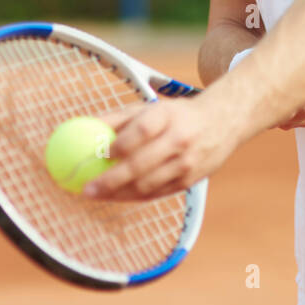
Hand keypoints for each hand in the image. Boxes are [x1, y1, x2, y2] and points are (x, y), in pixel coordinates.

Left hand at [82, 96, 237, 201]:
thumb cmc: (176, 115)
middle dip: (110, 180)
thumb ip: (118, 117)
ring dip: (118, 194)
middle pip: (141, 164)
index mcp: (167, 115)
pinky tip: (116, 197)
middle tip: (86, 188)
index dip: (119, 144)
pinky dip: (134, 198)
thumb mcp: (151, 106)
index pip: (141, 130)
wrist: (223, 121)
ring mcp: (187, 163)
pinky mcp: (191, 181)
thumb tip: (81, 125)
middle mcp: (179, 139)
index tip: (98, 153)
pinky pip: (157, 194)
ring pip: (148, 185)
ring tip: (96, 196)